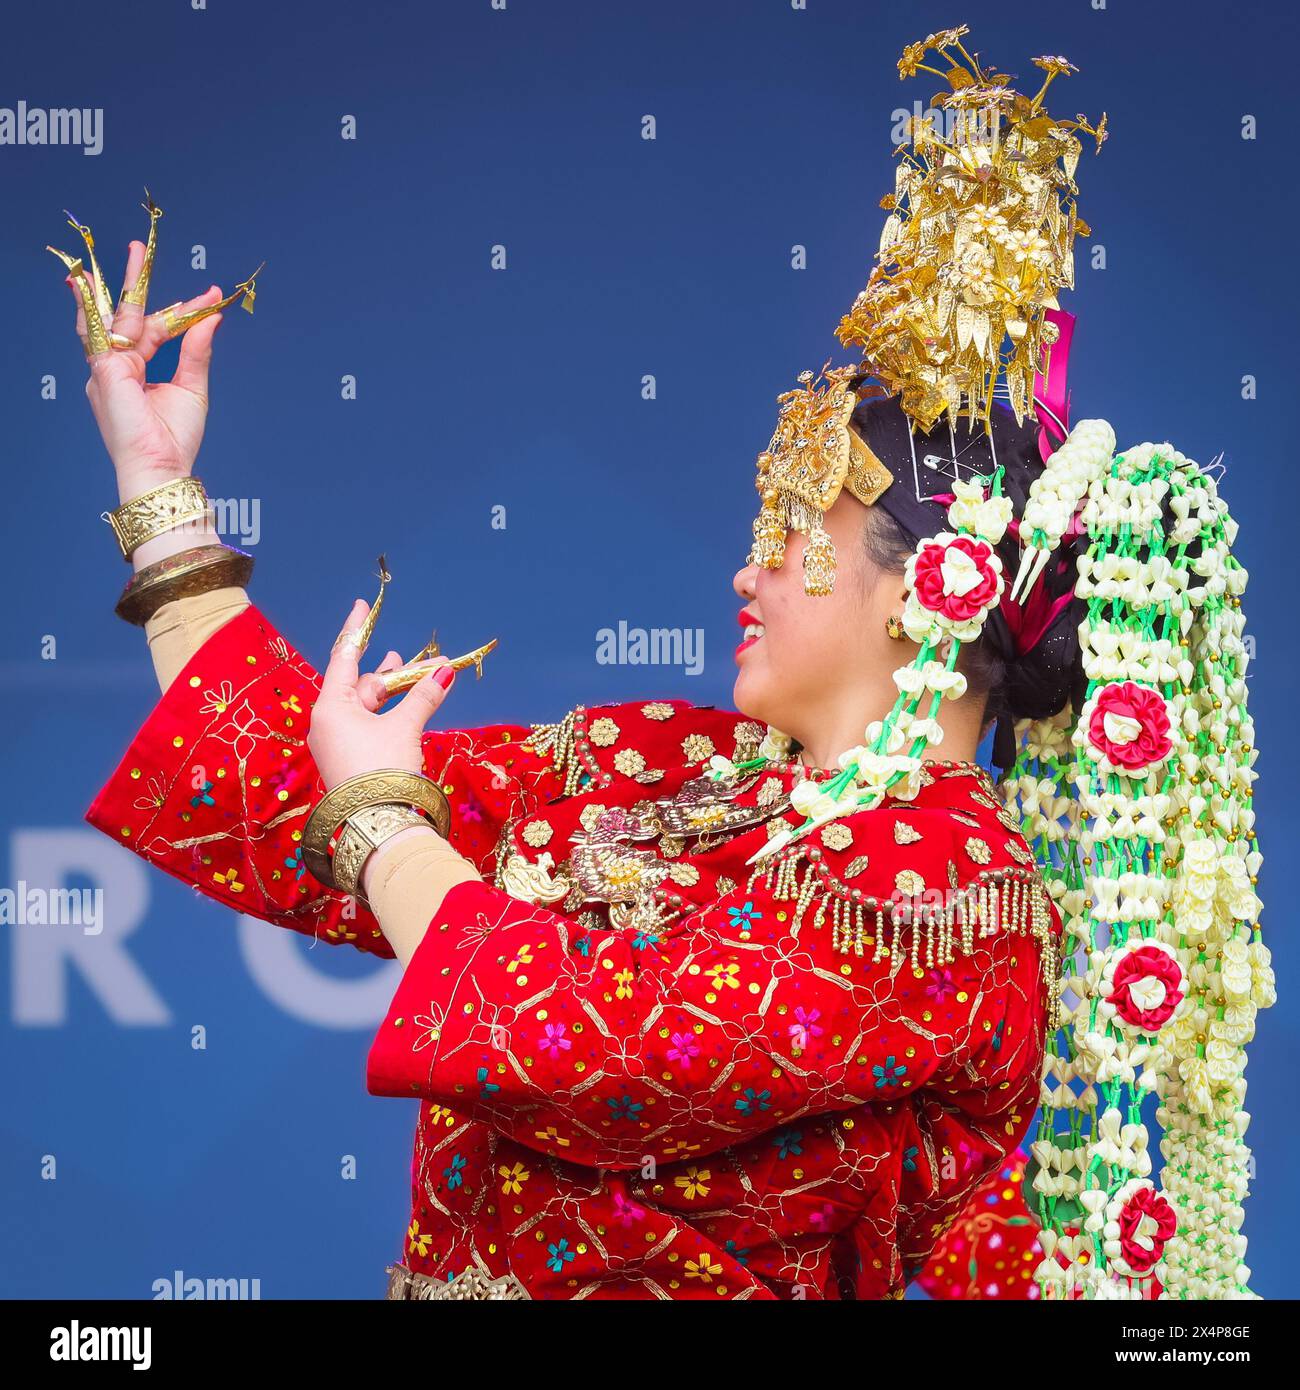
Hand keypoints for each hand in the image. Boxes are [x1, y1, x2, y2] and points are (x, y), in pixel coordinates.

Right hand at [63, 239, 227, 497]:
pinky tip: (97, 283)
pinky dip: (98, 305)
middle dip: (133, 281)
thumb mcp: (192, 386)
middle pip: (126, 315)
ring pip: (111, 315)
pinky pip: (100, 330)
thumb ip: (197, 350)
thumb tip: (212, 317)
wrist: (161, 465)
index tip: (208, 296)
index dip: (181, 312)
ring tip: (130, 252)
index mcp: (134, 373)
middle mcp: (117, 367)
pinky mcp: (104, 371)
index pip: (157, 331)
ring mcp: (108, 368)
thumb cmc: (174, 437)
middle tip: (138, 247)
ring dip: (118, 282)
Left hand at [307, 599, 457, 790]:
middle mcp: (328, 721)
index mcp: (331, 706)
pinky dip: (388, 714)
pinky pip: (368, 725)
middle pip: (361, 685)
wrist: (377, 822)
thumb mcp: (405, 727)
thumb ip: (424, 695)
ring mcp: (336, 742)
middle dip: (391, 672)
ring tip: (416, 678)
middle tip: (413, 659)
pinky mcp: (348, 759)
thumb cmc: (384, 768)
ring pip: (367, 706)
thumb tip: (445, 669)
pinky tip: (409, 709)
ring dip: (393, 694)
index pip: (344, 657)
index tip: (362, 607)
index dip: (357, 630)